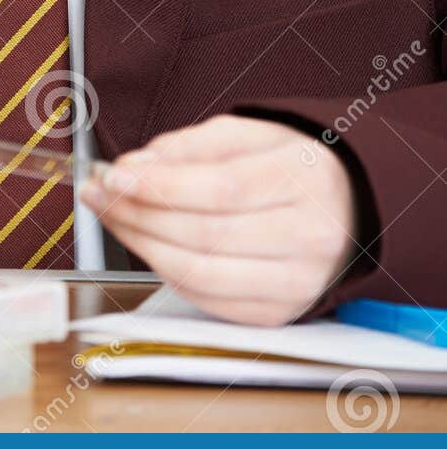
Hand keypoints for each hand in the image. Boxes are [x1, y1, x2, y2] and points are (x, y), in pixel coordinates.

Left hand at [79, 113, 361, 324]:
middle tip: (99, 193)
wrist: (349, 210)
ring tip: (113, 216)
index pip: (221, 189)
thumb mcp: (251, 134)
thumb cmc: (292, 168)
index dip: (160, 186)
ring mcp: (296, 284)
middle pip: (205, 235)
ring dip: (142, 246)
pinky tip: (146, 244)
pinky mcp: (280, 314)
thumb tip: (134, 167)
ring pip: (201, 275)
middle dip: (138, 215)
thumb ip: (190, 147)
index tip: (114, 174)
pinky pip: (208, 300)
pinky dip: (167, 272)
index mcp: (304, 180)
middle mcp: (307, 238)